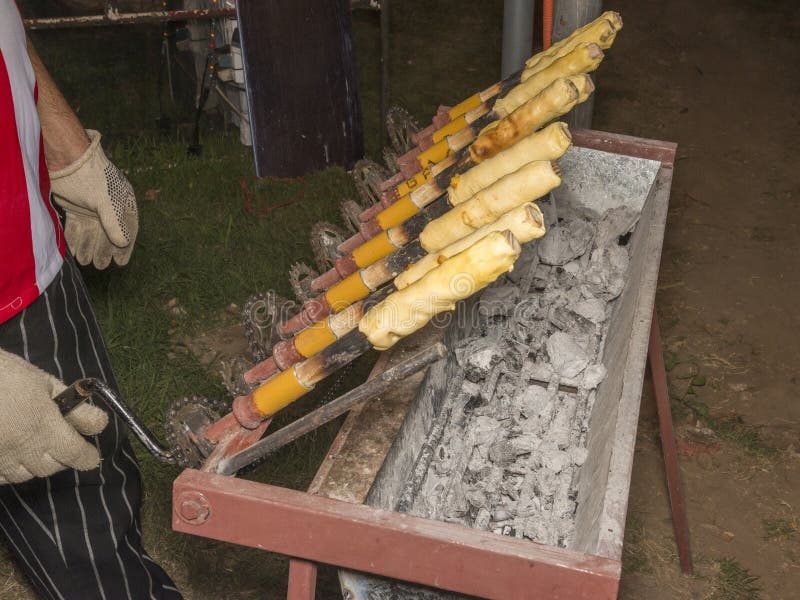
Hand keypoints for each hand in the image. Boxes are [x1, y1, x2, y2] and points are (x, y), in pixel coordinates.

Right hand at [0, 350, 107, 483]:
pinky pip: (2, 477)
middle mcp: (21, 447)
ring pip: (26, 475)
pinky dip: (10, 468)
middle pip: (52, 467)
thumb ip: (74, 408)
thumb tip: (99, 424)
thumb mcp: (44, 383)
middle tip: (60, 439)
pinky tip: (9, 449)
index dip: (87, 456)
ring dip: (35, 463)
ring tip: (32, 441)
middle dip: (62, 456)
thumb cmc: (3, 374)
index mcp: (42, 425)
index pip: (75, 455)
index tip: (90, 453)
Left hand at [49, 130, 137, 268]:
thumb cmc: (91, 177)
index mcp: (122, 202)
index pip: (127, 228)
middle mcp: (108, 206)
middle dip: (104, 250)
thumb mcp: (106, 202)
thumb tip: (124, 243)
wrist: (65, 159)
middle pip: (108, 233)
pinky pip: (76, 227)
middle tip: (101, 266)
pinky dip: (75, 238)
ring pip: (91, 232)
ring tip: (86, 262)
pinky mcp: (74, 206)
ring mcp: (90, 207)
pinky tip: (75, 251)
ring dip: (89, 246)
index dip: (125, 246)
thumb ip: (114, 224)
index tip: (121, 262)